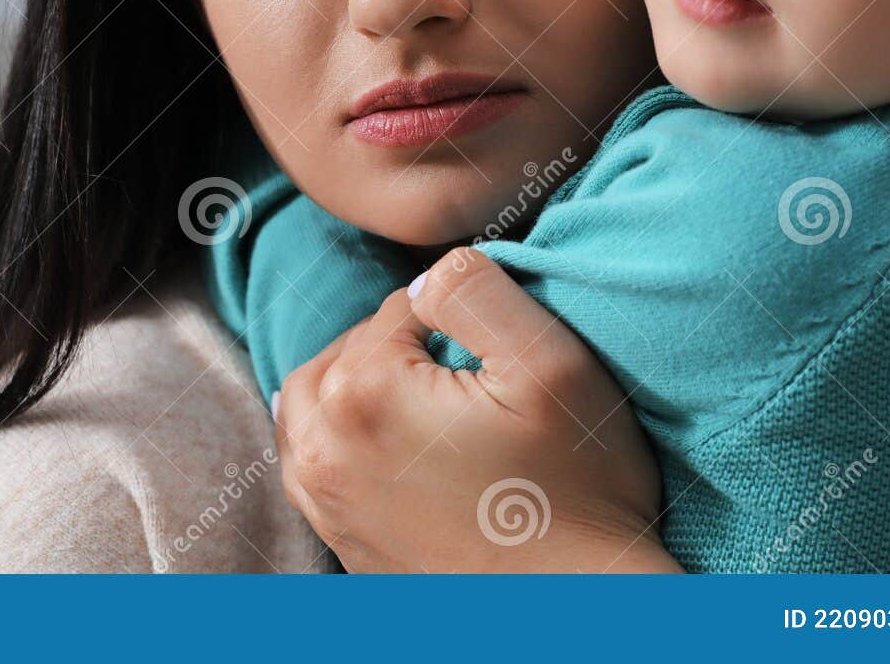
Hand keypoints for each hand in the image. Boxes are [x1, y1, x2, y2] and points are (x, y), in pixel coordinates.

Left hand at [273, 247, 681, 572]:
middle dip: (391, 343)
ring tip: (417, 389)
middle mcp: (323, 449)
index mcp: (363, 393)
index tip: (494, 347)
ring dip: (353, 384)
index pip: (397, 308)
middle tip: (457, 361)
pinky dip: (338, 436)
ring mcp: (324, 504)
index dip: (452, 312)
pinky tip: (389, 441)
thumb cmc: (576, 489)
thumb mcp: (551, 362)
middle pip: (341, 352)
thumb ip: (477, 289)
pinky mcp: (339, 543)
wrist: (581, 612)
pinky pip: (310, 464)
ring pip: (308, 406)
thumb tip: (424, 278)